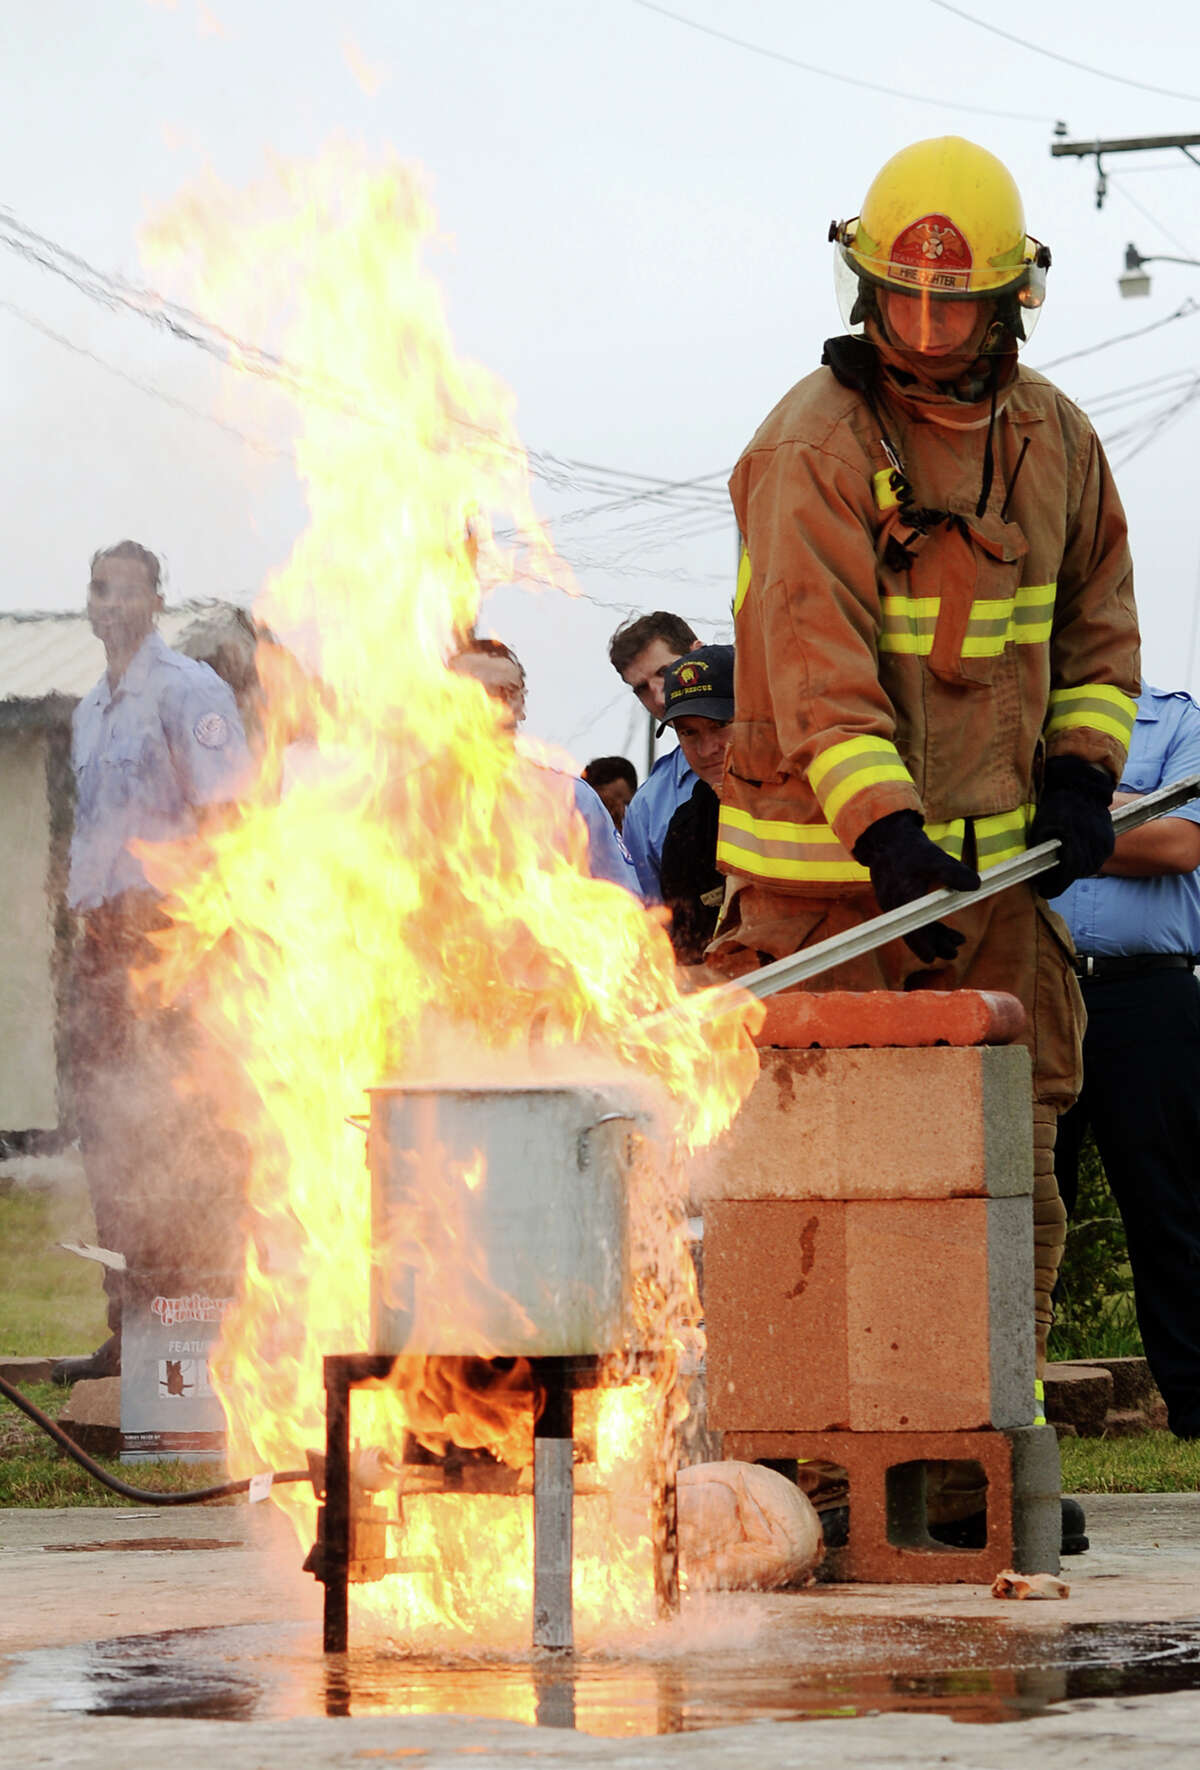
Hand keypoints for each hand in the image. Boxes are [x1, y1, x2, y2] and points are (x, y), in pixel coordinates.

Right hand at [852, 809, 980, 962]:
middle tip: (955, 953)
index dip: (921, 945)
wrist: (889, 839)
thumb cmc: (911, 849)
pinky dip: (931, 926)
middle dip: (935, 944)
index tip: (932, 957)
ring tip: (959, 942)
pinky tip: (950, 931)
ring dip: (936, 936)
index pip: (910, 928)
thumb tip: (976, 885)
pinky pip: (915, 920)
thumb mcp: (935, 858)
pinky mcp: (900, 901)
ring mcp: (896, 905)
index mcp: (901, 898)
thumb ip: (955, 873)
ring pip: (916, 927)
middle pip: (914, 933)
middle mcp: (895, 906)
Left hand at [1030, 756, 1114, 897]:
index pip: (1066, 875)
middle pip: (1078, 873)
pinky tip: (1074, 857)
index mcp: (1076, 841)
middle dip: (1062, 879)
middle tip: (1048, 880)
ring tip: (1060, 868)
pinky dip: (1085, 862)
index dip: (1053, 886)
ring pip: (1088, 868)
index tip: (1043, 889)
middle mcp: (1094, 844)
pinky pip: (1097, 859)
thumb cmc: (1056, 806)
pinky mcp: (1109, 841)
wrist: (1080, 787)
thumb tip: (1037, 872)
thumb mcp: (1042, 828)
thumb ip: (1041, 851)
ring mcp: (1105, 843)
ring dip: (1075, 871)